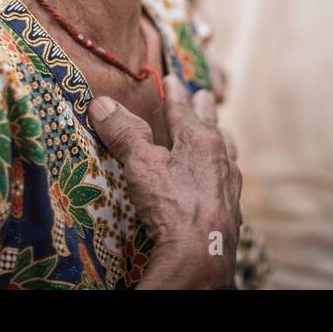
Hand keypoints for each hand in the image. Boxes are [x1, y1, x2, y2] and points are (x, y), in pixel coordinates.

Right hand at [90, 78, 241, 288]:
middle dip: (205, 110)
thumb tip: (102, 102)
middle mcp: (221, 158)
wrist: (200, 252)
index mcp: (200, 141)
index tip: (174, 79)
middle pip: (211, 126)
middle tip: (206, 95)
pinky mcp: (230, 211)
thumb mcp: (142, 163)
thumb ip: (124, 133)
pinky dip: (223, 174)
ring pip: (226, 154)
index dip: (176, 94)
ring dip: (221, 140)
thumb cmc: (172, 202)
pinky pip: (228, 183)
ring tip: (223, 132)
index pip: (184, 110)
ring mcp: (229, 185)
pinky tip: (223, 182)